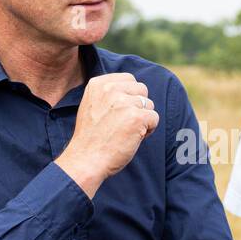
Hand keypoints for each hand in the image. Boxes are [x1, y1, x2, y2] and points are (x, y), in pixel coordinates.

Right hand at [56, 73, 159, 198]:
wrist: (86, 160)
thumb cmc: (90, 138)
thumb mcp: (91, 106)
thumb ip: (109, 94)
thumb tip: (132, 90)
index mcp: (99, 84)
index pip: (129, 79)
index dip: (130, 96)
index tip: (120, 112)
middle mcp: (111, 89)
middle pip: (142, 89)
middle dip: (139, 106)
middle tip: (125, 123)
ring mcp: (124, 102)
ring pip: (149, 104)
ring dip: (143, 119)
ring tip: (127, 132)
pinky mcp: (137, 117)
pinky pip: (154, 118)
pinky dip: (149, 130)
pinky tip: (134, 138)